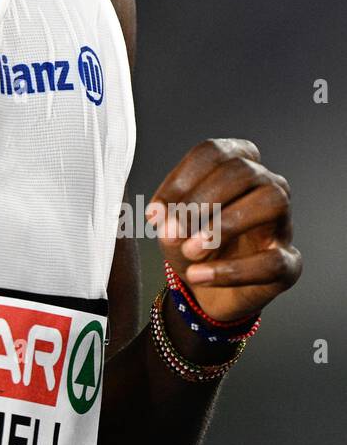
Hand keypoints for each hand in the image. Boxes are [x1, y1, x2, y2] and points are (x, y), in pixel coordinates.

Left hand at [147, 137, 300, 324]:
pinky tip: (200, 275)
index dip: (180, 180)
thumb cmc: (193, 244)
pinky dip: (231, 271)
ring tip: (191, 251)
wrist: (211, 292)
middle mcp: (267, 184)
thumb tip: (167, 223)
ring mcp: (283, 222)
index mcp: (237, 164)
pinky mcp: (290, 262)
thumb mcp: (172, 227)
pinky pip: (272, 261)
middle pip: (242, 171)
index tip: (154, 213)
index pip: (212, 153)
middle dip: (200, 202)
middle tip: (173, 232)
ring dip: (225, 225)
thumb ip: (168, 220)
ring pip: (271, 201)